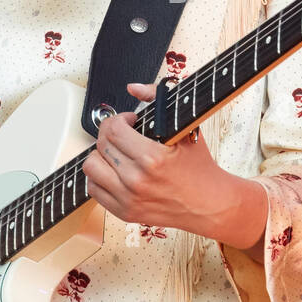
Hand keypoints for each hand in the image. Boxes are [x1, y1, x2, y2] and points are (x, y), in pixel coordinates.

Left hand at [81, 82, 266, 247]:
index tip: (129, 121)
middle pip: (101, 146)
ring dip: (101, 154)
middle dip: (110, 133)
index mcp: (152, 158)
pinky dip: (100, 176)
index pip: (113, 130)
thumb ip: (158, 100)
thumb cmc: (200, 168)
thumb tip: (134, 88)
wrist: (210, 204)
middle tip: (124, 134)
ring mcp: (129, 199)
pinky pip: (94, 189)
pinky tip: (115, 170)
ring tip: (117, 152)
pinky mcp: (125, 212)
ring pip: (91, 167)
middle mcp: (137, 180)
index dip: (118, 119)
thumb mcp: (186, 128)